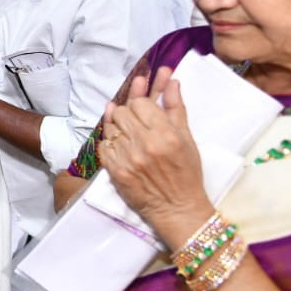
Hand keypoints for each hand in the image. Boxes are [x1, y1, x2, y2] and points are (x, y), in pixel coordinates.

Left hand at [98, 68, 213, 244]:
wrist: (178, 208)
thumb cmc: (187, 173)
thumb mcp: (187, 138)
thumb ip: (176, 108)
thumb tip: (171, 81)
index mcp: (164, 134)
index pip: (139, 103)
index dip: (141, 101)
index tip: (145, 107)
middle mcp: (143, 144)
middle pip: (121, 112)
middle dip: (128, 112)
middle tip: (136, 119)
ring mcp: (127, 158)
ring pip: (110, 127)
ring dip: (117, 126)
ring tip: (129, 131)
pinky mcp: (115, 171)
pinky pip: (104, 146)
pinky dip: (110, 143)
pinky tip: (121, 145)